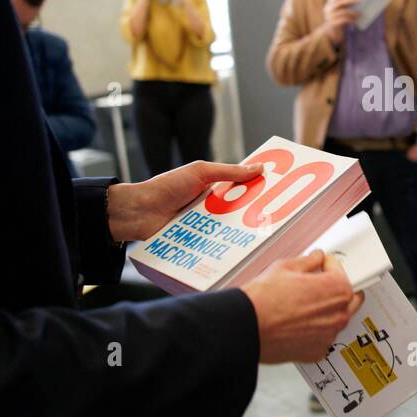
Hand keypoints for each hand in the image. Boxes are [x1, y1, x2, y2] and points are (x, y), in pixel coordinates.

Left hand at [106, 160, 263, 242]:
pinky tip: (240, 248)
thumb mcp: (200, 172)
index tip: (279, 190)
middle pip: (240, 209)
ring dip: (242, 230)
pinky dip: (226, 244)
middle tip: (276, 216)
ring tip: (262, 235)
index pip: (241, 186)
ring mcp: (205, 223)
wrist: (137, 213)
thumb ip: (229, 171)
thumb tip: (259, 168)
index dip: (258, 187)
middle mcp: (211, 205)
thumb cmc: (166, 187)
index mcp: (213, 186)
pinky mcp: (198, 240)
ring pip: (230, 227)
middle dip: (255, 212)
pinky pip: (216, 242)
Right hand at [243, 250, 363, 363]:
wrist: (247, 328)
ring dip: (326, 311)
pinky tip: (298, 323)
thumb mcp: (285, 267)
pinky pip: (322, 336)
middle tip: (319, 283)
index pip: (339, 270)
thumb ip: (307, 261)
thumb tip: (314, 259)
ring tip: (303, 305)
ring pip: (335, 319)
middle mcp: (338, 314)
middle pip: (346, 297)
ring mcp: (329, 335)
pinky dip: (314, 330)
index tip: (321, 264)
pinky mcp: (317, 351)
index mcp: (336, 289)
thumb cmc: (263, 300)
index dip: (327, 264)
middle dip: (334, 289)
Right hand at [320, 0, 358, 44]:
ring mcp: (330, 17)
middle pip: (340, 2)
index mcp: (329, 5)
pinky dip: (350, 20)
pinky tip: (354, 21)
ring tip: (358, 14)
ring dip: (352, 12)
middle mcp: (328, 10)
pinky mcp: (333, 24)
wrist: (329, 35)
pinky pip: (343, 20)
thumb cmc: (336, 21)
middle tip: (358, 1)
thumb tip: (355, 1)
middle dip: (349, 0)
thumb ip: (343, 7)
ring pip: (343, 12)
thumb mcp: (338, 13)